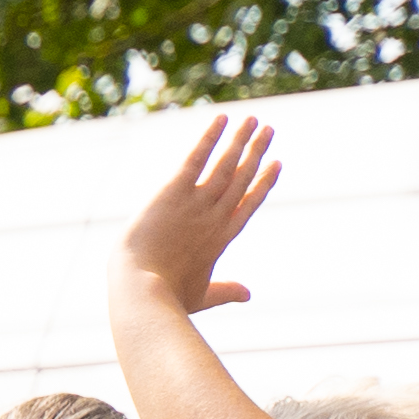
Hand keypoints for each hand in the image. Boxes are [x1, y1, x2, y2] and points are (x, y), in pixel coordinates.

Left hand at [117, 115, 279, 316]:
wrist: (142, 289)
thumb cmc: (167, 298)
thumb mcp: (201, 296)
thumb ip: (224, 292)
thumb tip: (248, 295)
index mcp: (221, 238)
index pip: (248, 203)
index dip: (263, 183)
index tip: (277, 164)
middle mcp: (214, 216)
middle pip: (241, 177)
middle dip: (256, 152)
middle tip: (270, 130)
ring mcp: (196, 203)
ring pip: (225, 165)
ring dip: (240, 140)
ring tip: (254, 119)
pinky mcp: (173, 193)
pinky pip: (194, 159)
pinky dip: (209, 138)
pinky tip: (220, 119)